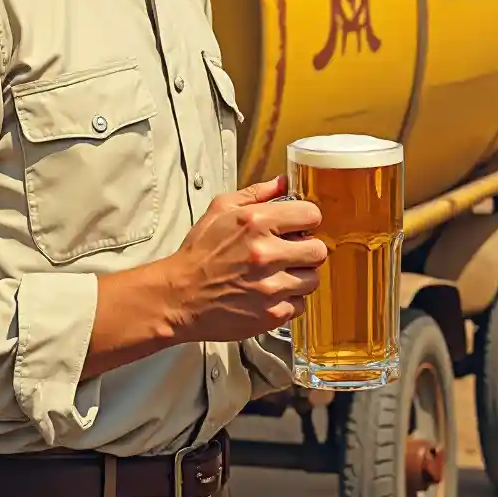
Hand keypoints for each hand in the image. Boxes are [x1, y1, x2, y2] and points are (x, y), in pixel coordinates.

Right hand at [168, 175, 327, 342]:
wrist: (178, 297)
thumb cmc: (198, 254)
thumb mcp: (220, 210)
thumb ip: (256, 193)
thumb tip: (283, 182)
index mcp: (256, 222)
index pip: (311, 215)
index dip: (306, 220)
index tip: (299, 227)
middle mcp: (266, 254)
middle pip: (318, 250)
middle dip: (306, 250)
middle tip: (291, 253)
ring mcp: (270, 287)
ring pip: (313, 279)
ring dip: (299, 276)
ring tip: (279, 274)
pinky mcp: (271, 314)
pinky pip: (300, 305)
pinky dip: (288, 300)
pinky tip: (270, 294)